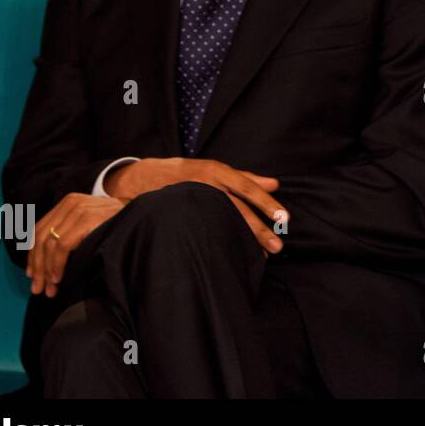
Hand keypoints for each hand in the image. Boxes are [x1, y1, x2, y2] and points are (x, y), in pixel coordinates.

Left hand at [27, 194, 126, 297]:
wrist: (142, 216)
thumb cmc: (117, 226)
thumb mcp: (89, 225)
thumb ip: (69, 232)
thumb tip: (44, 260)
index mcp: (68, 203)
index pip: (40, 230)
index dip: (32, 255)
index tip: (32, 275)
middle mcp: (71, 203)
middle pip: (41, 238)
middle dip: (37, 267)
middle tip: (38, 288)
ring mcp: (79, 210)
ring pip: (49, 244)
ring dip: (46, 270)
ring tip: (50, 288)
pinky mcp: (86, 220)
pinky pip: (62, 246)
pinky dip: (56, 264)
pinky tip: (59, 278)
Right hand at [106, 157, 287, 254]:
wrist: (141, 177)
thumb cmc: (187, 173)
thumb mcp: (215, 170)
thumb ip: (245, 178)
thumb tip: (275, 184)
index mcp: (216, 170)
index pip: (246, 187)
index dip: (265, 202)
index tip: (283, 218)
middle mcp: (203, 184)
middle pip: (235, 208)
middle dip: (257, 228)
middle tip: (276, 246)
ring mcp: (189, 200)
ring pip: (219, 221)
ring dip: (241, 239)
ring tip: (259, 255)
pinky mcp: (176, 214)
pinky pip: (201, 229)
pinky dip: (217, 241)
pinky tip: (230, 253)